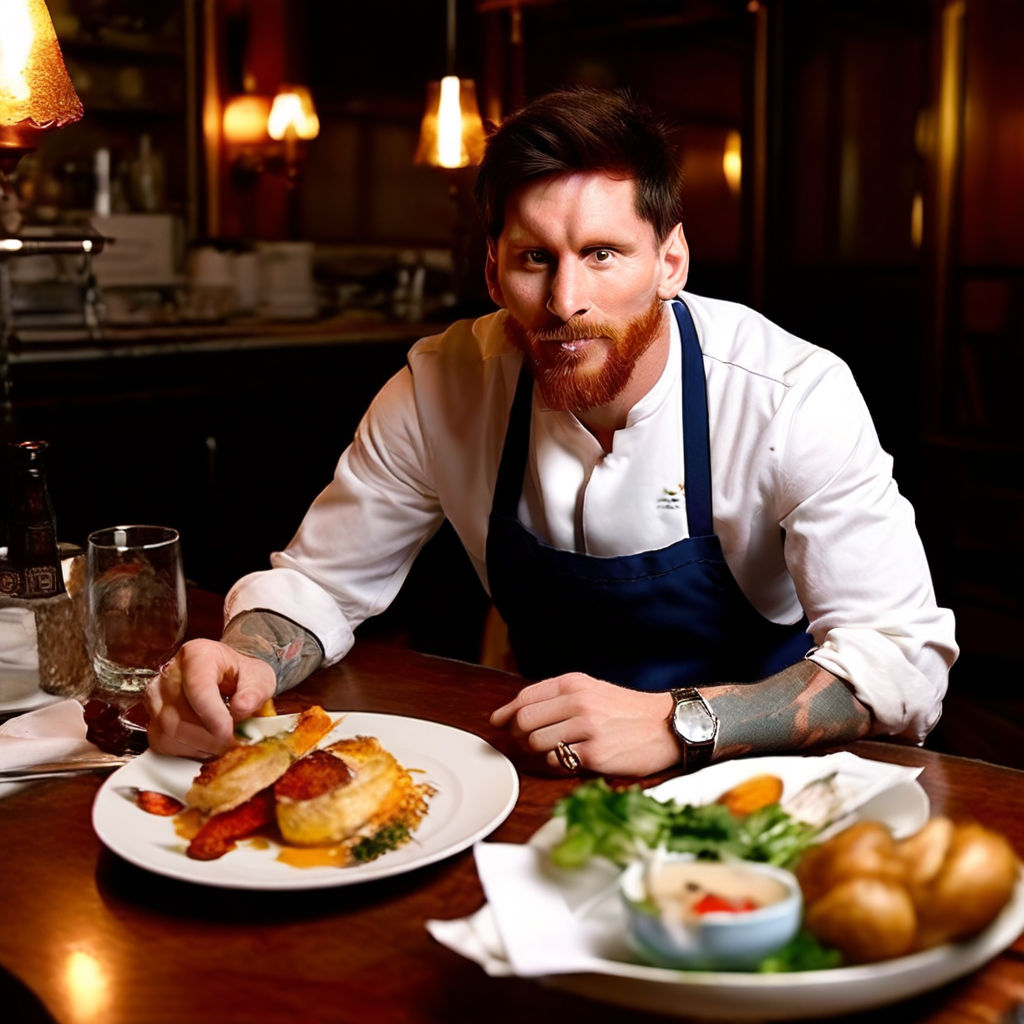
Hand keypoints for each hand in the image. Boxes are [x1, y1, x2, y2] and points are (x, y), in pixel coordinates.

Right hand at [144, 638, 275, 758]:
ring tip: (221, 742)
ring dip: (198, 746)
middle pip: (177, 715)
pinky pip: (163, 743)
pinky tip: (206, 744)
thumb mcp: (260, 677)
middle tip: (231, 743)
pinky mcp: (151, 718)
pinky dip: (187, 750)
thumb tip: (242, 708)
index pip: (197, 687)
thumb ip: (255, 691)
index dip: (213, 716)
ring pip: (167, 733)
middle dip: (208, 738)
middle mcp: (169, 673)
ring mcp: (155, 696)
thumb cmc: (241, 675)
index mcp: (198, 654)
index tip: (229, 732)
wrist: (228, 677)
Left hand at [490, 672, 678, 776]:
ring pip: (537, 743)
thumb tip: (507, 714)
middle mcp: (579, 701)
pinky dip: (559, 763)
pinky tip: (573, 759)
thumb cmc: (625, 711)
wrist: (667, 726)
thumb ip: (554, 698)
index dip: (506, 713)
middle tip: (528, 742)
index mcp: (575, 683)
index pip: (525, 697)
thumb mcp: (591, 690)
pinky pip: (557, 762)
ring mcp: (587, 728)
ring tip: (558, 750)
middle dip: (519, 735)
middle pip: (524, 721)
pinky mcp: (596, 754)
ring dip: (540, 752)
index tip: (498, 723)